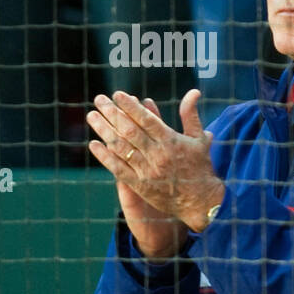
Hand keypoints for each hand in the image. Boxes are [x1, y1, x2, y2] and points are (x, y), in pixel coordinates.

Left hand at [87, 89, 223, 256]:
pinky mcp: (140, 185)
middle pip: (130, 130)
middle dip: (112, 113)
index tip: (117, 94)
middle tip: (99, 100)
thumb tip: (193, 92)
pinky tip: (94, 144)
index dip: (131, 106)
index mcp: (172, 141)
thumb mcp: (200, 139)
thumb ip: (190, 115)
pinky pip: (118, 169)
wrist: (201, 202)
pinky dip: (105, 157)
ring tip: (92, 116)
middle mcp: (158, 154)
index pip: (147, 120)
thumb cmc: (200, 168)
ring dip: (104, 130)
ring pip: (121, 147)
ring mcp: (147, 170)